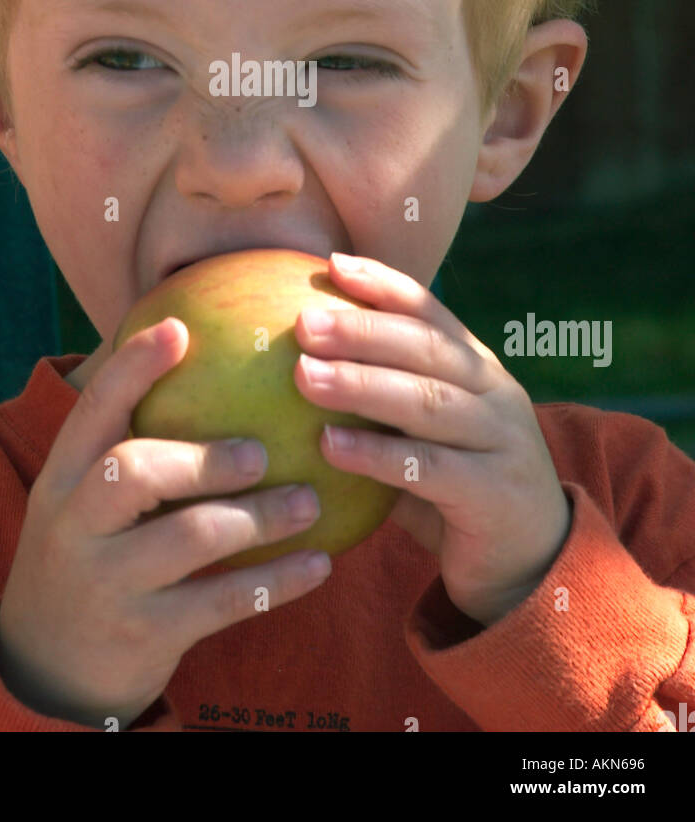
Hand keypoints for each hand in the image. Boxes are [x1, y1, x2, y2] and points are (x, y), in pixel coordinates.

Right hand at [0, 318, 331, 729]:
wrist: (46, 666)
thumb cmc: (90, 552)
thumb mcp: (82, 499)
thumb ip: (127, 442)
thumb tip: (193, 350)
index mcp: (61, 478)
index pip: (93, 412)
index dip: (132, 368)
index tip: (179, 330)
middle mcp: (77, 525)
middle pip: (136, 471)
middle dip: (206, 455)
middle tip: (262, 452)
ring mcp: (109, 582)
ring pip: (191, 536)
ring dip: (260, 516)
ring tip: (308, 502)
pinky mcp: (146, 633)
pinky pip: (223, 600)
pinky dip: (278, 580)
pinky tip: (319, 562)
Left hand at [293, 254, 572, 626]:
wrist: (532, 562)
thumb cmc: (457, 487)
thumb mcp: (426, 432)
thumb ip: (383, 399)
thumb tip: (296, 361)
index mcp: (477, 367)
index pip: (429, 312)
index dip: (383, 284)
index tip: (332, 266)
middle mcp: (495, 394)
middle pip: (425, 349)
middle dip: (361, 331)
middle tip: (303, 324)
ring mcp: (502, 442)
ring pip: (427, 402)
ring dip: (361, 385)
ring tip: (303, 376)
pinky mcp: (495, 495)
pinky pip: (429, 469)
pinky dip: (376, 455)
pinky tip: (329, 447)